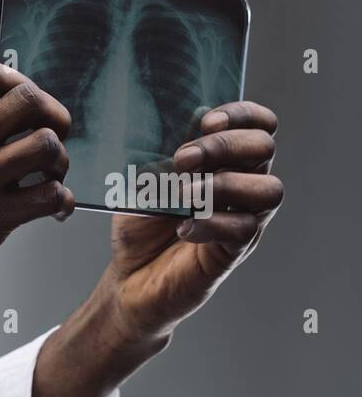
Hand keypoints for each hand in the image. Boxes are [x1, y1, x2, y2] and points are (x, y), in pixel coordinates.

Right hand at [0, 61, 75, 396]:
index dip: (18, 82)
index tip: (26, 101)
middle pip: (27, 100)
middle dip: (52, 116)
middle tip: (53, 134)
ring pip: (45, 144)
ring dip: (59, 159)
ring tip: (50, 174)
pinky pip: (50, 195)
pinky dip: (61, 201)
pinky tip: (52, 208)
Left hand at [33, 100, 282, 396]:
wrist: (128, 281)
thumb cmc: (140, 229)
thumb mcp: (141, 186)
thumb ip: (159, 162)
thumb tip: (170, 142)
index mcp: (224, 162)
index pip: (256, 126)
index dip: (240, 116)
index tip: (205, 120)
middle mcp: (242, 187)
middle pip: (265, 150)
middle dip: (225, 145)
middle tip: (184, 158)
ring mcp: (242, 220)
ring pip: (268, 191)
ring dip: (225, 185)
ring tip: (185, 195)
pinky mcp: (232, 253)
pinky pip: (243, 231)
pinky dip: (212, 224)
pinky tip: (183, 226)